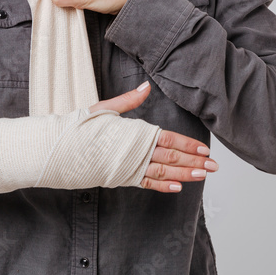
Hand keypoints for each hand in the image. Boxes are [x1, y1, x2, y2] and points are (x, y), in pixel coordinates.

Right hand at [89, 81, 217, 192]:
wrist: (61, 150)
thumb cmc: (81, 128)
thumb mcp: (105, 109)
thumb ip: (129, 100)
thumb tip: (146, 87)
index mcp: (135, 133)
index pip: (168, 140)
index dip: (187, 145)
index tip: (204, 149)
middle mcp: (136, 152)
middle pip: (171, 158)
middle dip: (194, 162)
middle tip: (213, 166)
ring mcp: (130, 167)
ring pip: (163, 173)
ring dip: (184, 175)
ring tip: (202, 176)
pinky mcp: (123, 177)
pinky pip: (147, 183)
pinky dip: (163, 186)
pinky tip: (177, 188)